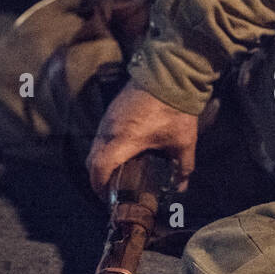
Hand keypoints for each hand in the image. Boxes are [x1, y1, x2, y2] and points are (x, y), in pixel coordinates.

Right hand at [86, 82, 198, 198]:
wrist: (169, 73)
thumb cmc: (175, 108)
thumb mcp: (183, 141)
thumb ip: (183, 167)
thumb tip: (181, 186)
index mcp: (123, 140)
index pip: (99, 168)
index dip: (100, 187)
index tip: (107, 199)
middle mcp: (109, 130)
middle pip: (91, 161)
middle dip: (97, 179)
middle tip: (110, 192)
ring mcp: (107, 119)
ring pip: (94, 147)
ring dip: (100, 163)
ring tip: (115, 175)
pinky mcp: (111, 111)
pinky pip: (100, 135)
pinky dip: (104, 149)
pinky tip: (119, 154)